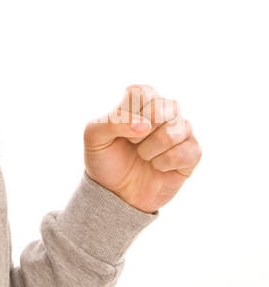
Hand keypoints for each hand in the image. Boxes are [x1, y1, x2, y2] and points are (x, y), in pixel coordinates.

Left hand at [84, 83, 201, 212]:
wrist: (116, 192)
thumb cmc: (106, 158)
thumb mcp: (94, 136)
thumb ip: (113, 122)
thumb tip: (146, 125)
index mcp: (141, 99)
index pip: (142, 93)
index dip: (129, 115)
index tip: (120, 130)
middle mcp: (165, 109)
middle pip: (164, 108)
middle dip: (141, 133)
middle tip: (132, 143)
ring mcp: (181, 130)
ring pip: (173, 132)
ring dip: (150, 150)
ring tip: (144, 156)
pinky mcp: (192, 152)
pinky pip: (186, 153)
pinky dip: (164, 164)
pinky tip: (158, 166)